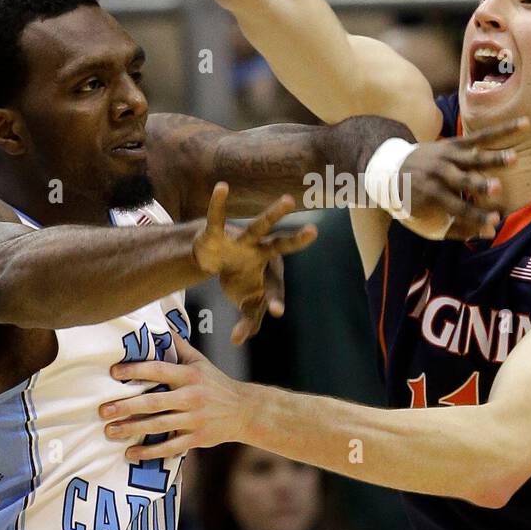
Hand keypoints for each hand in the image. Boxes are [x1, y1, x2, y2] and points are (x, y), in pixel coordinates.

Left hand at [101, 333, 249, 457]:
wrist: (245, 410)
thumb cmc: (216, 383)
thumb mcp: (200, 362)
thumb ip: (179, 346)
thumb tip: (160, 325)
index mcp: (190, 375)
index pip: (159, 370)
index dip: (136, 370)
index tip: (114, 372)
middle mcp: (192, 397)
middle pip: (154, 402)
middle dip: (126, 406)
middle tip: (103, 410)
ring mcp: (195, 419)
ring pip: (159, 426)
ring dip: (132, 429)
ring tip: (110, 431)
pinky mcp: (197, 438)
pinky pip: (170, 447)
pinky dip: (150, 453)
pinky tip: (131, 454)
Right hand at [193, 184, 316, 344]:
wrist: (217, 257)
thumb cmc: (240, 278)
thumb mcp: (246, 302)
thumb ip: (247, 321)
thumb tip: (237, 342)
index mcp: (268, 273)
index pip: (273, 288)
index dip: (272, 299)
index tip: (275, 312)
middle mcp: (259, 252)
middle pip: (279, 246)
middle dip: (295, 241)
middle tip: (313, 231)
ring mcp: (243, 240)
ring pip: (260, 225)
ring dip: (274, 212)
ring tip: (289, 199)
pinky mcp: (220, 232)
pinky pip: (217, 216)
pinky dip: (218, 202)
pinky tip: (221, 187)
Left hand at [399, 117, 525, 240]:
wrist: (391, 169)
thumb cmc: (414, 202)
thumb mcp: (426, 221)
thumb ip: (457, 228)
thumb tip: (489, 232)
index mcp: (430, 194)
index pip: (457, 207)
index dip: (476, 215)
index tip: (495, 222)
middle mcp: (438, 173)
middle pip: (462, 180)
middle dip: (479, 184)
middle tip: (497, 188)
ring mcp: (447, 156)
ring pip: (473, 157)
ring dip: (493, 158)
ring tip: (514, 157)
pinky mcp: (454, 143)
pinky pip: (480, 136)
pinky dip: (501, 130)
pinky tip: (524, 124)